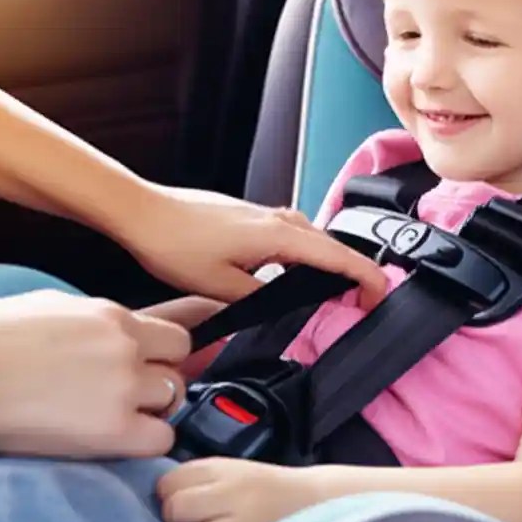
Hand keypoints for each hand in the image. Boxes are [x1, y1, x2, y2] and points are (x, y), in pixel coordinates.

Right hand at [0, 289, 189, 458]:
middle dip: (159, 380)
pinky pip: (161, 439)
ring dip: (149, 411)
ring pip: (172, 400)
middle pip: (179, 365)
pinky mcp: (112, 428)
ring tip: (111, 421)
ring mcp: (123, 386)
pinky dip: (144, 443)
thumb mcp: (48, 307)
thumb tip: (106, 330)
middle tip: (129, 398)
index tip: (149, 368)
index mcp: (110, 315)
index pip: (173, 334)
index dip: (162, 355)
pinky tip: (113, 442)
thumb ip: (90, 321)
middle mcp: (126, 346)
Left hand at [119, 184, 386, 305]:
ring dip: (326, 265)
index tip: (380, 298)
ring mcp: (263, 215)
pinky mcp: (249, 218)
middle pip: (332, 247)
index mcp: (279, 235)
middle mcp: (277, 219)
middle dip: (352, 274)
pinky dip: (303, 256)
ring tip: (330, 294)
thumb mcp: (221, 287)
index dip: (366, 279)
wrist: (141, 212)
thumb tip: (283, 308)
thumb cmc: (172, 242)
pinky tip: (289, 276)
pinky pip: (291, 237)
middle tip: (359, 304)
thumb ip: (260, 300)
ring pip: (311, 240)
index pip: (340, 257)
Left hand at [156, 458, 321, 521]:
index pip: (168, 482)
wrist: (318, 503)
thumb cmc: (267, 491)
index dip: (171, 496)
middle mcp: (231, 491)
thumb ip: (199, 481)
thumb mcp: (233, 472)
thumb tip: (159, 497)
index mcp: (221, 468)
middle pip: (175, 509)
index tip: (186, 503)